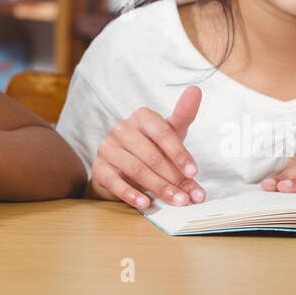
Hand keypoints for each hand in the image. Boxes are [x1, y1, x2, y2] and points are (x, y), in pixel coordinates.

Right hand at [89, 85, 204, 208]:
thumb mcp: (170, 132)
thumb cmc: (152, 146)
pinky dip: (130, 194)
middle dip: (172, 178)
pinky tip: (145, 204)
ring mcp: (107, 147)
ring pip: (135, 168)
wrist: (123, 166)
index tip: (194, 172)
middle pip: (150, 155)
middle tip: (188, 196)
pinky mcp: (99, 167)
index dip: (179, 153)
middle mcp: (121, 128)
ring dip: (157, 188)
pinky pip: (114, 181)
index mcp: (142, 116)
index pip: (162, 133)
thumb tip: (196, 90)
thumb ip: (184, 114)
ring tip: (175, 201)